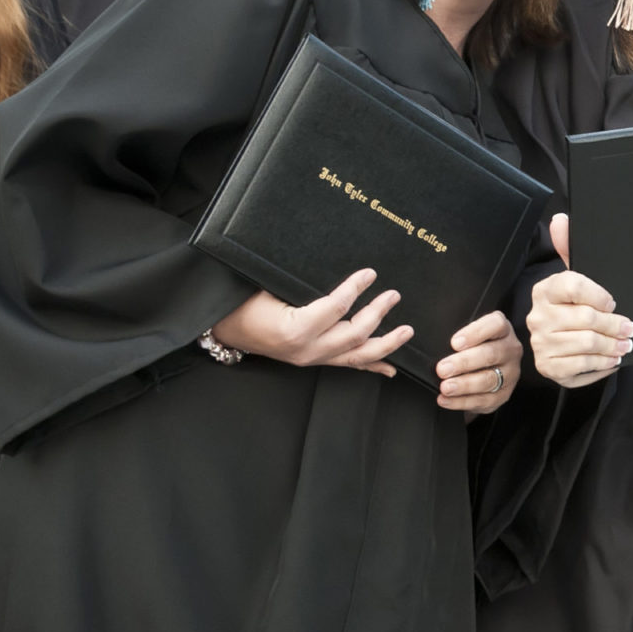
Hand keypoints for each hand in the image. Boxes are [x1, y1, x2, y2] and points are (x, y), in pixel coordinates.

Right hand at [210, 267, 411, 374]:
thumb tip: (334, 263)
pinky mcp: (314, 362)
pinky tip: (390, 367)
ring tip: (407, 331)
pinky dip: (371, 366)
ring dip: (386, 343)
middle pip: (354, 334)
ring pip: (357, 355)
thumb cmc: (244, 303)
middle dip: (378, 314)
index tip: (370, 273)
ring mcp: (312, 359)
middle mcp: (307, 350)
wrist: (226, 328)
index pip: (336, 308)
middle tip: (394, 295)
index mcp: (295, 330)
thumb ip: (303, 283)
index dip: (355, 289)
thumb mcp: (269, 287)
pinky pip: (348, 365)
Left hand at [435, 312, 521, 414]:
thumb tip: (423, 337)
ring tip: (445, 387)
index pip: (496, 325)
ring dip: (464, 384)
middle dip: (464, 362)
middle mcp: (510, 350)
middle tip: (443, 369)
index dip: (475, 333)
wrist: (484, 370)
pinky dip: (462, 401)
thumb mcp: (467, 334)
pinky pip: (484, 400)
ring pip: (489, 379)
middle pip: (491, 354)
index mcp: (502, 330)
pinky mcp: (504, 394)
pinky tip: (446, 400)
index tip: (454, 343)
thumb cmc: (473, 347)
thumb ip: (454, 335)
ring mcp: (510, 373)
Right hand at [526, 213, 632, 388]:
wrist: (557, 339)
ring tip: (626, 345)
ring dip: (613, 346)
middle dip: (615, 325)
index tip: (613, 301)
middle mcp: (538, 316)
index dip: (598, 294)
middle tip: (631, 329)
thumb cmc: (574, 305)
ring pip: (587, 344)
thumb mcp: (576, 277)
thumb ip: (570, 248)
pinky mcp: (548, 367)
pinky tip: (611, 359)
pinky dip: (602, 365)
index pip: (573, 285)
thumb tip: (560, 219)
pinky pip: (581, 367)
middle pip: (587, 319)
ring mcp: (541, 343)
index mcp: (545, 290)